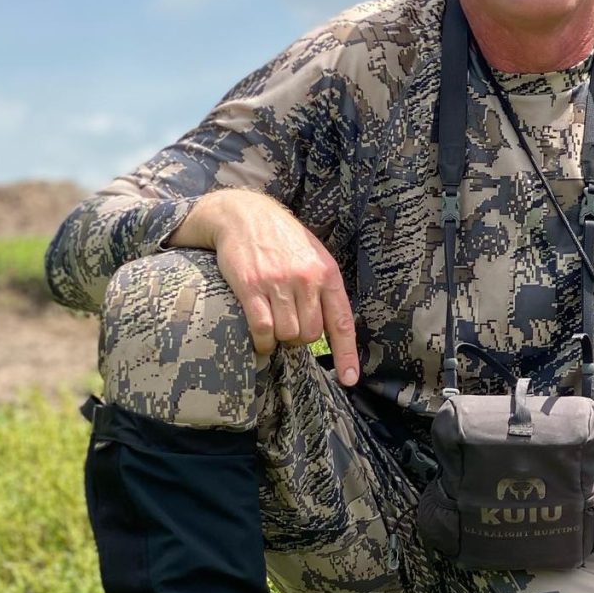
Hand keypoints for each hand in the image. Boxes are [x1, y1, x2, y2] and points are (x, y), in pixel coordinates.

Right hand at [170, 191, 358, 386]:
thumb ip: (323, 288)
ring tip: (272, 325)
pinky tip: (259, 338)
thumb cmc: (281, 239)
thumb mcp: (313, 255)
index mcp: (326, 273)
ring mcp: (278, 283)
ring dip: (279, 339)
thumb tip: (330, 328)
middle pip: (310, 335)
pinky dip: (261, 342)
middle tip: (288, 326)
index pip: (341, 322)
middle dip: (300, 339)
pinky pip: (262, 329)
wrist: (244, 214)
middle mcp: (306, 279)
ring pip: (286, 335)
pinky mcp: (251, 287)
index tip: (349, 379)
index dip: (347, 354)